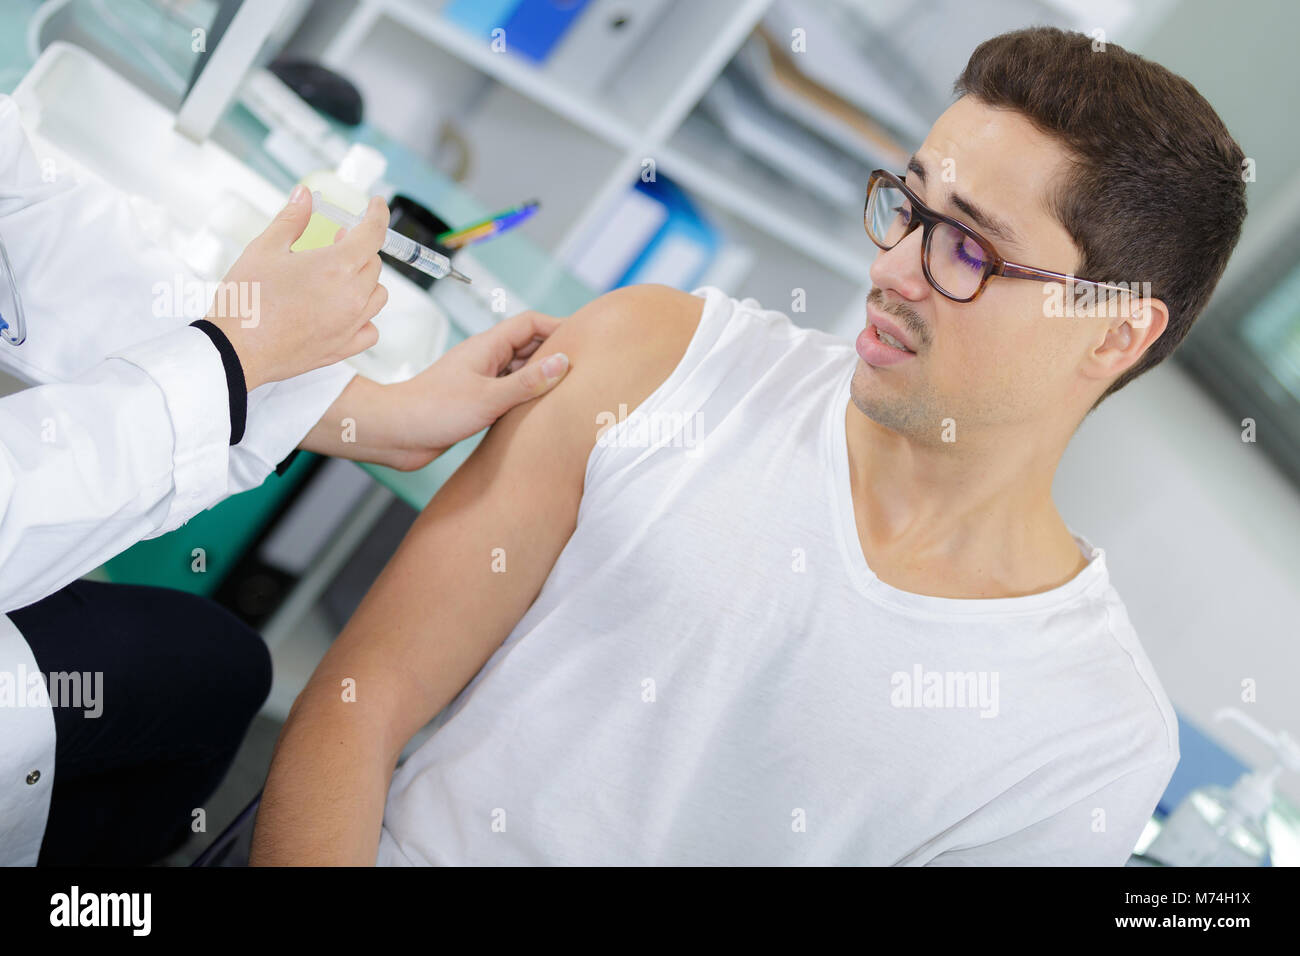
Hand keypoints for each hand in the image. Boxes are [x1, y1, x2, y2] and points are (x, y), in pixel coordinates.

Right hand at [207, 185, 389, 390]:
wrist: (235, 349)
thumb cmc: (247, 298)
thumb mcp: (265, 248)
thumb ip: (291, 219)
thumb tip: (304, 195)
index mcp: (336, 266)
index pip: (373, 234)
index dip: (377, 214)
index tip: (376, 205)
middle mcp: (351, 296)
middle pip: (373, 264)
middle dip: (359, 248)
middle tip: (335, 242)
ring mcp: (350, 325)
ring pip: (377, 296)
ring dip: (364, 281)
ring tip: (338, 276)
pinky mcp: (343, 348)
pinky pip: (370, 329)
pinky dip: (364, 317)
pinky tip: (345, 310)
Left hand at [386, 309, 570, 467]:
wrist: (396, 433)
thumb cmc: (434, 411)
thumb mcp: (489, 397)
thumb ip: (528, 382)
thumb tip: (563, 362)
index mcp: (487, 347)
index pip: (530, 323)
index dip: (558, 326)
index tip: (584, 337)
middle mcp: (485, 359)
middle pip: (528, 345)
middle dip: (555, 352)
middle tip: (586, 364)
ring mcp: (481, 379)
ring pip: (520, 371)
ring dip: (542, 377)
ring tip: (571, 388)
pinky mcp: (477, 401)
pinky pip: (510, 392)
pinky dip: (528, 397)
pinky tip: (542, 411)